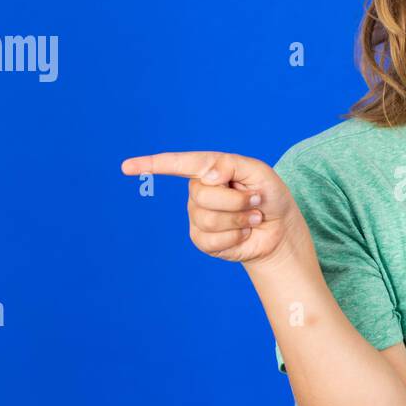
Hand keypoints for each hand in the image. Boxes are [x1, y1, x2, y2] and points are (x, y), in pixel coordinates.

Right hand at [120, 150, 302, 266]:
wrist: (279, 231)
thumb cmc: (269, 196)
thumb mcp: (258, 172)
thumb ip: (230, 165)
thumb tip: (204, 174)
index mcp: (209, 170)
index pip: (178, 165)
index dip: (152, 165)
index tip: (127, 167)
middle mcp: (198, 191)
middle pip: (204, 194)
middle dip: (236, 200)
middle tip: (254, 201)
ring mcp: (197, 216)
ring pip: (209, 218)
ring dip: (239, 219)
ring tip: (253, 217)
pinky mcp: (202, 240)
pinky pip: (211, 239)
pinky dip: (235, 237)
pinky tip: (243, 233)